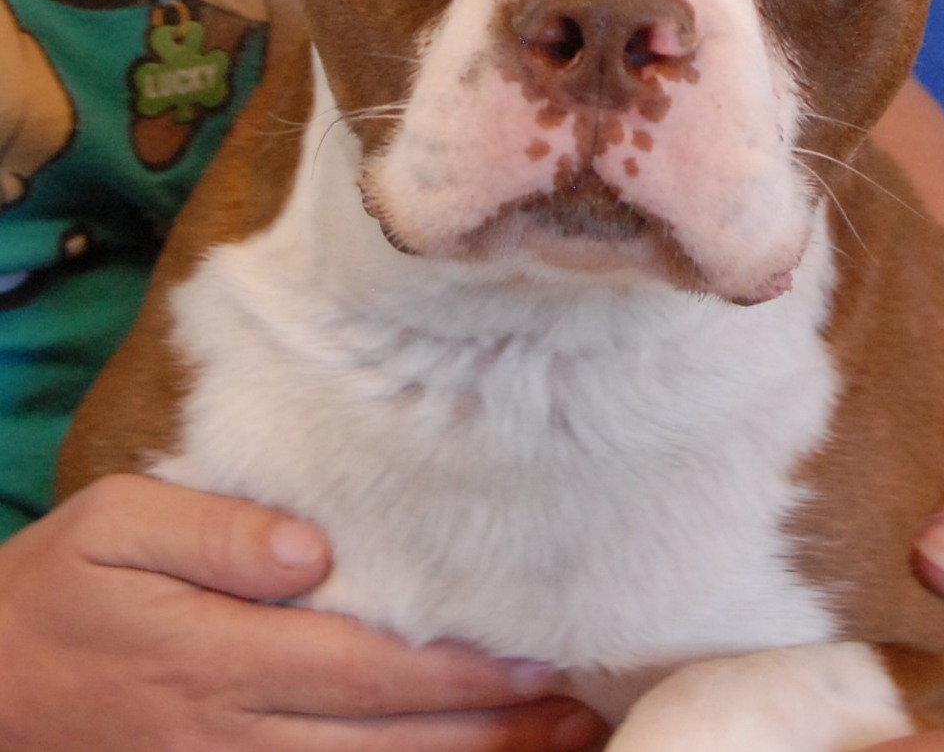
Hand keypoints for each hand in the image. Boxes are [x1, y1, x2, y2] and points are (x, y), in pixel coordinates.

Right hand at [0, 474, 605, 750]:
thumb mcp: (113, 526)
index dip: (456, 674)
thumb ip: (213, 533)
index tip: (534, 662)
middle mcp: (231, 732)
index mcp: (217, 658)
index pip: (364, 671)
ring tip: (549, 751)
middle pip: (383, 741)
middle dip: (488, 734)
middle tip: (574, 714)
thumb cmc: (56, 593)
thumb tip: (311, 549)